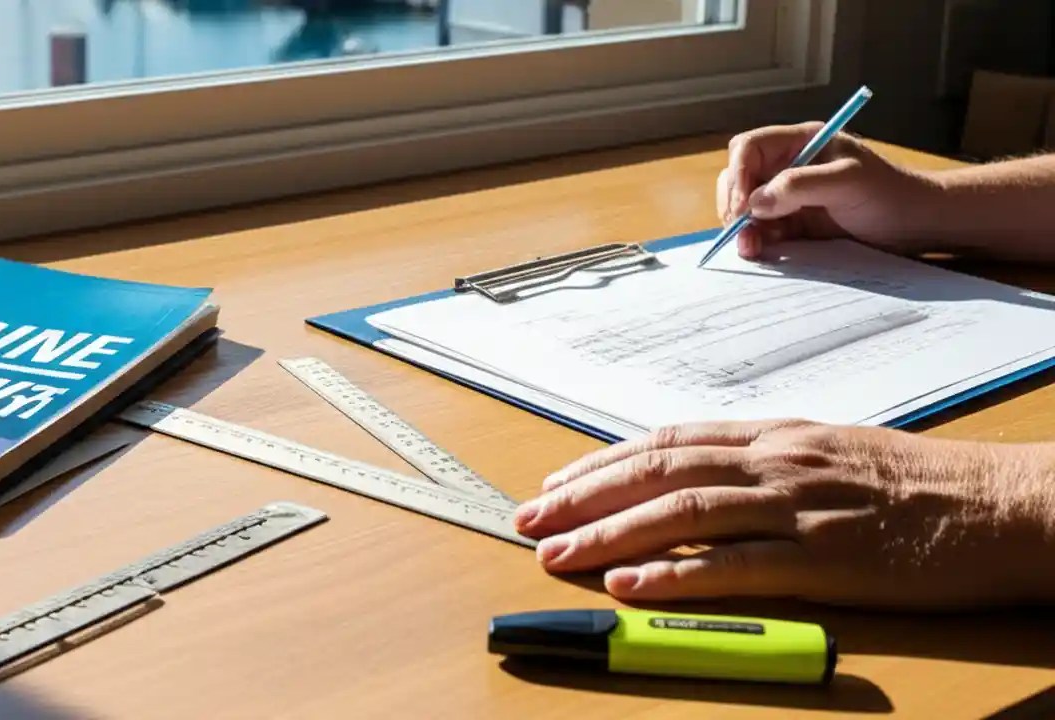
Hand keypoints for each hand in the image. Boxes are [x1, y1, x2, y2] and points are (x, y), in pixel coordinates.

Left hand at [514, 420, 1054, 608]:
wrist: (1000, 505)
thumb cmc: (918, 483)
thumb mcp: (829, 453)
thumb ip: (762, 462)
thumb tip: (698, 476)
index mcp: (774, 436)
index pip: (667, 441)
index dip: (602, 463)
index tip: (556, 485)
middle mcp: (775, 462)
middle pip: (658, 470)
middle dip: (585, 496)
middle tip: (529, 520)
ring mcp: (797, 508)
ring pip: (682, 512)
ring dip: (609, 534)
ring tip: (556, 553)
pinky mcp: (825, 560)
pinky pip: (735, 566)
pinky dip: (676, 575)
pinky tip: (630, 586)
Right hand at [718, 123, 939, 259]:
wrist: (916, 225)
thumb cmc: (889, 193)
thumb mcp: (848, 181)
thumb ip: (800, 186)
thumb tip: (755, 203)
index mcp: (800, 142)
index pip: (749, 148)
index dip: (739, 174)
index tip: (743, 206)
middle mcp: (789, 166)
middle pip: (739, 177)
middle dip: (734, 203)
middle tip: (741, 229)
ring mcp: (789, 197)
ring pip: (746, 207)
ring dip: (741, 227)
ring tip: (750, 248)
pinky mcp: (794, 224)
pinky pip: (762, 230)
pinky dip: (755, 241)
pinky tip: (759, 252)